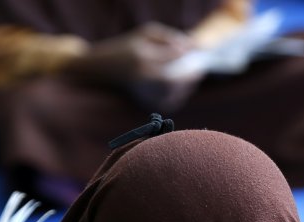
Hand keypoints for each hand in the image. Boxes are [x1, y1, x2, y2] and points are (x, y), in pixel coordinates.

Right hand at [76, 23, 199, 110]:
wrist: (102, 69)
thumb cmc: (127, 47)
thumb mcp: (145, 33)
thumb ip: (170, 37)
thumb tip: (193, 47)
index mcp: (141, 58)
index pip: (172, 56)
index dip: (188, 54)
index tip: (198, 50)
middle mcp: (142, 78)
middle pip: (175, 80)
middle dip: (192, 74)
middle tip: (201, 67)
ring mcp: (142, 93)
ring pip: (174, 93)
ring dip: (187, 84)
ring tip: (192, 74)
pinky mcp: (145, 104)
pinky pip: (170, 102)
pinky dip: (179, 94)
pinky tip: (181, 85)